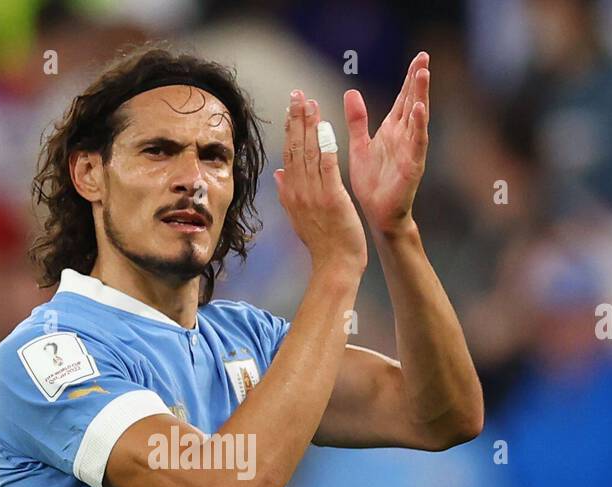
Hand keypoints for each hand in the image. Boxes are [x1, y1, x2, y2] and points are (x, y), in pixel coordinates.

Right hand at [274, 90, 366, 273]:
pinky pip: (327, 166)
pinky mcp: (332, 197)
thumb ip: (287, 194)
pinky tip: (326, 126)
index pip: (288, 155)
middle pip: (295, 148)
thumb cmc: (322, 244)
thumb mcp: (298, 218)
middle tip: (297, 95)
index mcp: (291, 194)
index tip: (289, 108)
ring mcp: (315, 194)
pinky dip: (325, 145)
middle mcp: (299, 191)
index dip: (289, 129)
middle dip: (296, 119)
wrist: (334, 266)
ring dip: (309, 125)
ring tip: (309, 102)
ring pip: (309, 152)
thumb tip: (277, 174)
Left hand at [344, 51, 430, 235]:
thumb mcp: (359, 146)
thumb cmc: (372, 183)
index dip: (409, 78)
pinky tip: (419, 109)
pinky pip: (417, 142)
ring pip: (417, 117)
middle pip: (412, 102)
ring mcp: (410, 150)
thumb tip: (351, 91)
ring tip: (423, 73)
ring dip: (421, 95)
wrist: (378, 214)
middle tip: (424, 56)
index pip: (403, 98)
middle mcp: (404, 136)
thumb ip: (357, 120)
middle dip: (418, 79)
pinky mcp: (413, 165)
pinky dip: (419, 125)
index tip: (418, 56)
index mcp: (392, 130)